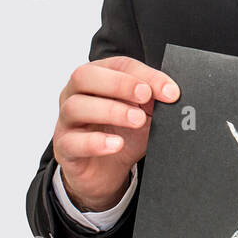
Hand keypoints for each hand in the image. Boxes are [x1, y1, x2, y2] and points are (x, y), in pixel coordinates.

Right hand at [52, 56, 179, 211]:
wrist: (105, 171)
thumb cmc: (121, 134)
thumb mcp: (143, 115)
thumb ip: (154, 102)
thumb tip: (173, 94)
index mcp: (97, 78)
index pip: (117, 65)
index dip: (144, 74)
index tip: (169, 90)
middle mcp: (75, 94)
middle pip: (85, 76)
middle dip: (119, 84)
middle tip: (146, 96)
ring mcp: (66, 121)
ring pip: (76, 106)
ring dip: (110, 110)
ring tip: (136, 120)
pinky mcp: (64, 147)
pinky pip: (72, 142)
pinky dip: (95, 142)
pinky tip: (116, 143)